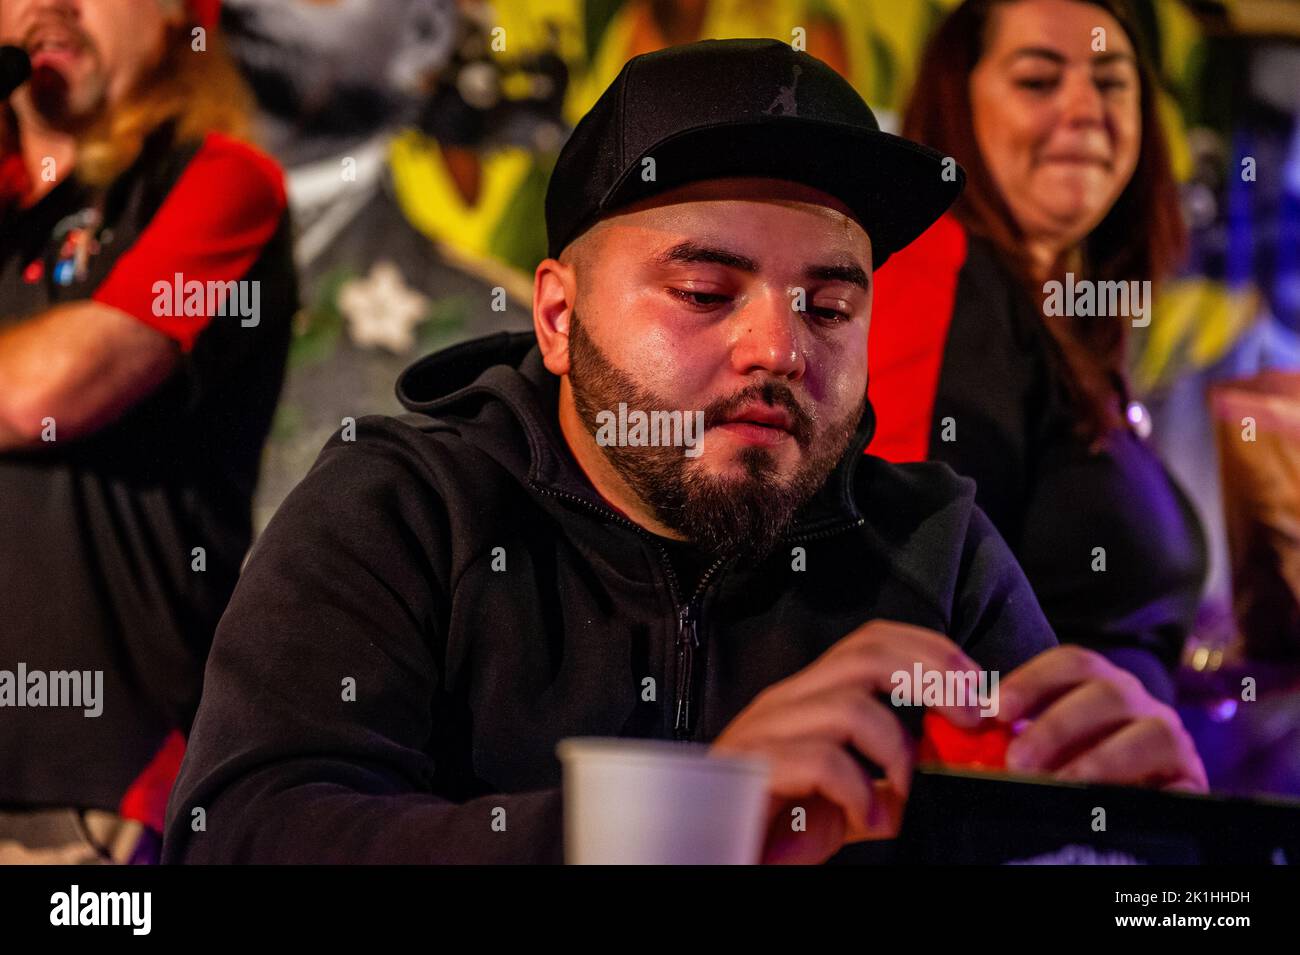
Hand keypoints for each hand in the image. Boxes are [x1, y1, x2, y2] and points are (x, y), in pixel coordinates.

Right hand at [710, 620, 984, 863]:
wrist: (710, 853)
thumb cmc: (773, 826)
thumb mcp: (849, 798)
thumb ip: (890, 781)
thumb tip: (949, 768)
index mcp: (808, 697)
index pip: (871, 640)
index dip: (930, 651)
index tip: (976, 689)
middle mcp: (785, 702)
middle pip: (865, 655)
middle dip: (930, 678)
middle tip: (969, 720)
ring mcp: (765, 733)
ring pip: (848, 706)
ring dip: (897, 751)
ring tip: (906, 793)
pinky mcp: (753, 771)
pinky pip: (821, 761)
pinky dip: (858, 793)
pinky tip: (864, 821)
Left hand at [998, 645, 1206, 791]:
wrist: (1133, 801)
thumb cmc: (1070, 763)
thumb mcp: (1040, 741)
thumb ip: (1010, 731)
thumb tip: (966, 727)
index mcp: (1099, 684)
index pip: (1071, 664)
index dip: (1032, 681)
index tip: (994, 710)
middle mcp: (1138, 703)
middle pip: (1108, 694)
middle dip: (1057, 726)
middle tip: (1016, 761)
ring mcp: (1170, 740)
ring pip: (1152, 733)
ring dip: (1101, 760)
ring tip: (1060, 785)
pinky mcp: (1191, 782)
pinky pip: (1184, 785)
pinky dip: (1154, 795)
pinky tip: (1114, 809)